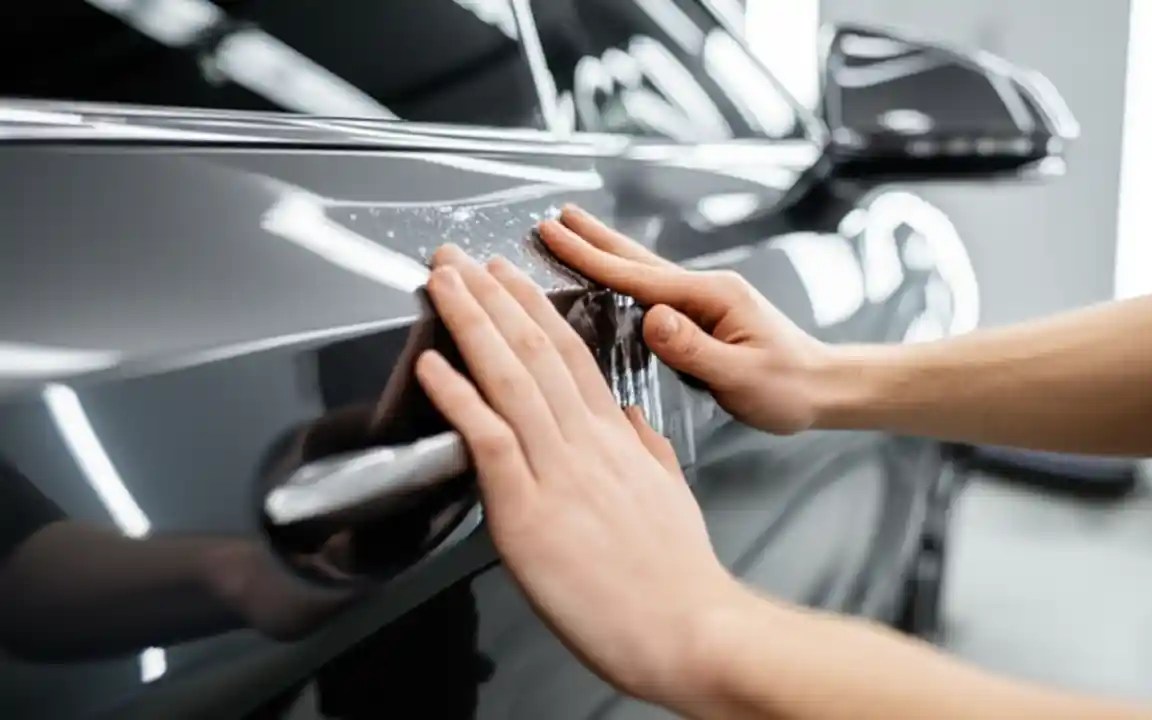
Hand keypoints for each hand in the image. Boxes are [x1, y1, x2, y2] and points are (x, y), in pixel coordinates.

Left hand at [417, 245, 750, 705]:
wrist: (690, 629)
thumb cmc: (677, 576)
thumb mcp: (669, 495)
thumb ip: (644, 449)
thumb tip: (626, 418)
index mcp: (615, 439)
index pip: (570, 355)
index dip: (532, 309)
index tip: (507, 276)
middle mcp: (587, 443)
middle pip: (534, 352)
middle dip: (492, 297)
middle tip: (458, 256)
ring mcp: (559, 473)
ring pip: (510, 380)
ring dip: (471, 324)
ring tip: (442, 283)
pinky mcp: (529, 513)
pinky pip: (490, 441)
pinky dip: (459, 398)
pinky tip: (434, 364)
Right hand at [540, 206, 827, 433]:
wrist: (824, 387)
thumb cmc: (787, 387)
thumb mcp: (741, 375)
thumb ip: (693, 349)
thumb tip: (651, 319)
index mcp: (710, 296)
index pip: (638, 277)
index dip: (591, 257)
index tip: (553, 234)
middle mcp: (706, 288)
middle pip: (637, 260)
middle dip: (593, 239)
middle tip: (553, 218)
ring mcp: (706, 300)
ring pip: (644, 272)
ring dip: (607, 252)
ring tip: (574, 233)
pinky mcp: (706, 316)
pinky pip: (655, 293)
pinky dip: (626, 278)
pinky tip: (613, 279)